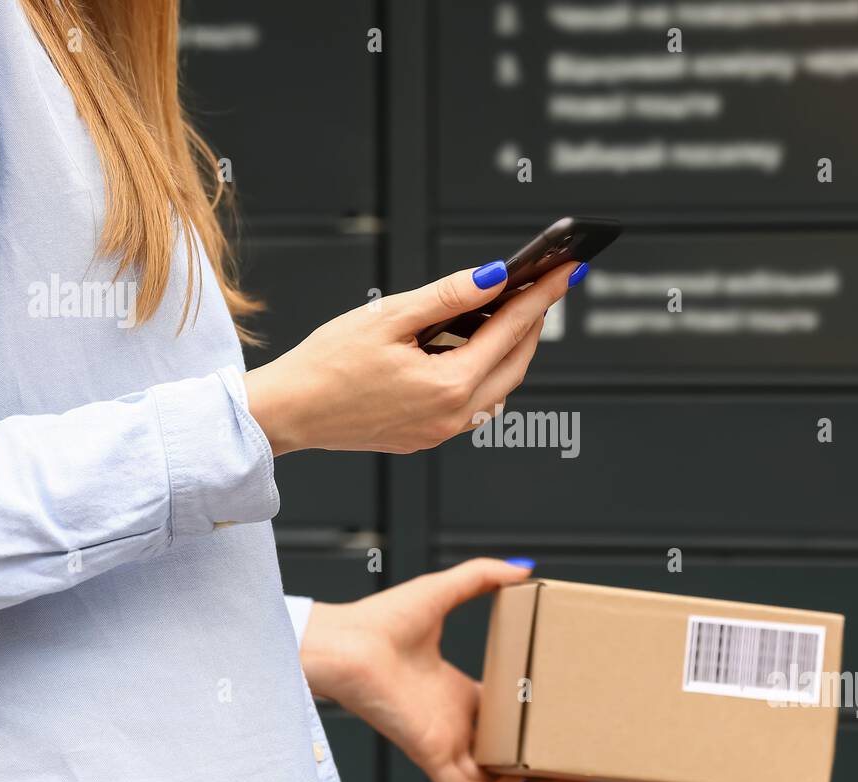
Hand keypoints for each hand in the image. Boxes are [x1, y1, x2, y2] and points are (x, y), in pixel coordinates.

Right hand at [245, 260, 581, 455]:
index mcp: (449, 385)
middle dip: (534, 323)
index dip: (543, 295)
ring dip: (509, 350)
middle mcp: (454, 415)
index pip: (512, 331)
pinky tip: (469, 347)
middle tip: (546, 286)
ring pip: (498, 387)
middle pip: (516, 363)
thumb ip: (448, 296)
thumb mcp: (389, 317)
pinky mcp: (427, 436)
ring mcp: (442, 431)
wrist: (289, 413)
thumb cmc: (327, 364)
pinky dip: (482, 371)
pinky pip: (473, 403)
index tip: (568, 269)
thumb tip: (495, 275)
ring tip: (509, 311)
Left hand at [300, 559, 590, 781]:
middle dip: (542, 765)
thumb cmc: (379, 620)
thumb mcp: (444, 590)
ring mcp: (443, 743)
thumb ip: (482, 575)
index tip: (563, 716)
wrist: (346, 644)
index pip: (499, 719)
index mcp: (452, 693)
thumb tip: (521, 568)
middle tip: (578, 760)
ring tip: (570, 779)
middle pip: (504, 757)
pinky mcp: (433, 757)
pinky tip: (528, 778)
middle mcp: (450, 723)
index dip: (531, 722)